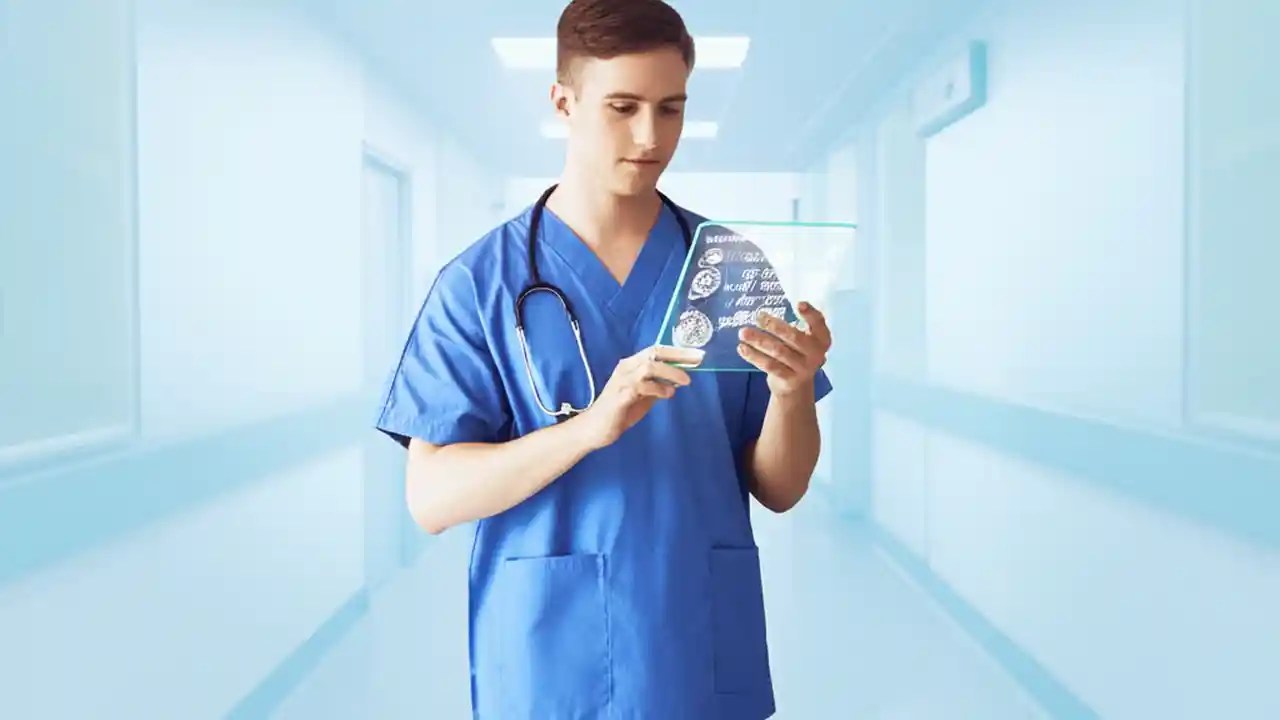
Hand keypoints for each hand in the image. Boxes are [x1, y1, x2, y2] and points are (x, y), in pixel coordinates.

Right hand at [576, 345, 700, 449]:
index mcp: (631, 365)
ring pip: (649, 366)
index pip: (656, 350)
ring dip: (671, 372)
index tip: (697, 355)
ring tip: (685, 381)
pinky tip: (668, 394)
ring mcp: (623, 380)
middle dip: (679, 355)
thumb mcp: (644, 396)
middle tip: (698, 360)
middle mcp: (626, 368)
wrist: (594, 428)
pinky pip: (642, 386)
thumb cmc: (619, 412)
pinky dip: (658, 388)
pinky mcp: (621, 395)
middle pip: (655, 352)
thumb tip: (679, 378)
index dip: (678, 351)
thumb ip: (658, 385)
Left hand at [737, 302, 831, 397]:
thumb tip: (764, 314)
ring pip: (778, 351)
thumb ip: (792, 326)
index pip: (819, 323)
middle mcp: (816, 353)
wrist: (796, 386)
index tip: (799, 303)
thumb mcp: (801, 339)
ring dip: (759, 340)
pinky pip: (769, 365)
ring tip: (743, 332)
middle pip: (794, 337)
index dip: (810, 314)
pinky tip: (742, 348)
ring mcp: (803, 368)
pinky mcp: (789, 379)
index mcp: (821, 339)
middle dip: (775, 326)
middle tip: (758, 317)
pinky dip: (754, 356)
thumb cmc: (796, 353)